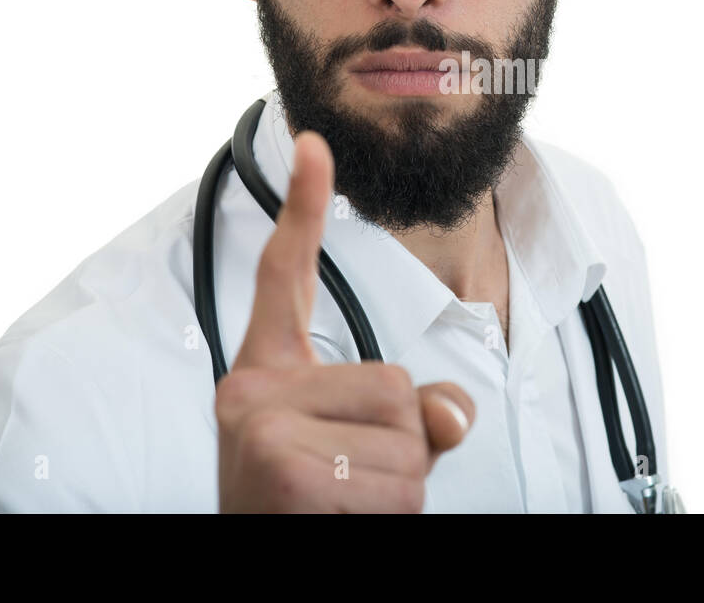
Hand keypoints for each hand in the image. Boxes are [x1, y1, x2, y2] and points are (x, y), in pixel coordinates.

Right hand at [216, 130, 475, 511]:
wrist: (254, 568)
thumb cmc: (306, 508)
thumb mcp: (356, 451)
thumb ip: (410, 414)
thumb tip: (451, 415)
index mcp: (265, 374)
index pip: (285, 279)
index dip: (303, 210)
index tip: (316, 144)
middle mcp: (252, 391)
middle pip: (396, 386)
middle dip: (399, 446)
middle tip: (345, 484)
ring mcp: (262, 428)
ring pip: (408, 441)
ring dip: (396, 489)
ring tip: (342, 509)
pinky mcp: (284, 470)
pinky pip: (398, 485)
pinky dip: (389, 518)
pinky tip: (340, 524)